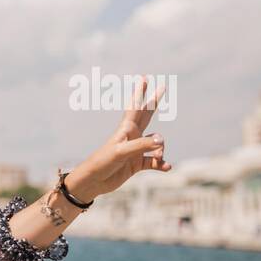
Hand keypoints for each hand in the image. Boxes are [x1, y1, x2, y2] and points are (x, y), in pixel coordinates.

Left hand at [67, 74, 170, 199]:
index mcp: (126, 129)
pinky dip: (161, 164)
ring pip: (156, 144)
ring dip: (161, 150)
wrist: (93, 181)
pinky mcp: (137, 164)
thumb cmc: (103, 163)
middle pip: (147, 115)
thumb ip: (142, 145)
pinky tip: (166, 167)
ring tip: (158, 157)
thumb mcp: (122, 152)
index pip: (136, 107)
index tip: (144, 78)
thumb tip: (162, 141)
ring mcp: (136, 150)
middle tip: (162, 87)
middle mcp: (132, 137)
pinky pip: (155, 162)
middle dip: (154, 102)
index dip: (140, 93)